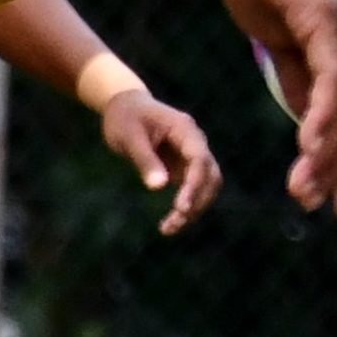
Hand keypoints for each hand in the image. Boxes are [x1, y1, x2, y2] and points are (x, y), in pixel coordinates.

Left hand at [100, 92, 222, 235]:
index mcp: (185, 129)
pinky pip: (194, 190)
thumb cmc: (125, 118)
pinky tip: (170, 223)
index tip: (181, 208)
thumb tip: (159, 187)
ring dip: (194, 209)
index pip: (199, 159)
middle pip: (211, 176)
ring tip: (168, 229)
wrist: (125, 107)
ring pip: (207, 187)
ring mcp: (192, 156)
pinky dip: (186, 207)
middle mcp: (195, 143)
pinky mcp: (184, 167)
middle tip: (173, 224)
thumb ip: (145, 160)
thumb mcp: (129, 137)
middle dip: (196, 202)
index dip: (194, 185)